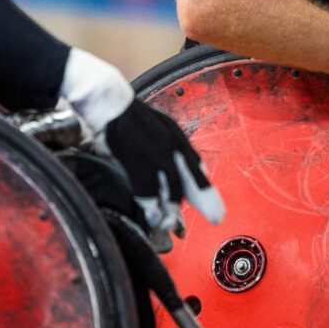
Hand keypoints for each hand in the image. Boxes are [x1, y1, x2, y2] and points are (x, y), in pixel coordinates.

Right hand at [58, 48, 224, 234]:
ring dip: (172, 210)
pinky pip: (149, 191)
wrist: (111, 104)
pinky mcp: (140, 162)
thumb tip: (169, 164)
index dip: (203, 184)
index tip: (212, 200)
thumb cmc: (130, 116)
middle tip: (216, 217)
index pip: (196, 164)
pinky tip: (151, 215)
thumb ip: (166, 145)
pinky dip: (151, 206)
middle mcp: (172, 146)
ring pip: (174, 190)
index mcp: (176, 136)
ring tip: (170, 223)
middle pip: (193, 179)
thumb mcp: (156, 127)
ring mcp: (158, 155)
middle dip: (205, 201)